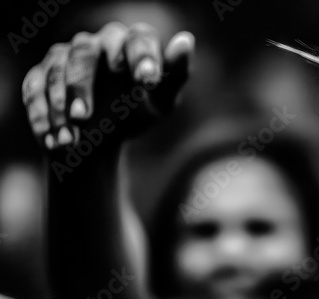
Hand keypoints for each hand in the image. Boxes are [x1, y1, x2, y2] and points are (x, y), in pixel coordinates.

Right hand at [22, 22, 193, 152]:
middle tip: (87, 115)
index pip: (136, 39)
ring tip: (72, 135)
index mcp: (127, 44)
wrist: (102, 139)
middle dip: (84, 84)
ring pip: (57, 70)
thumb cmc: (137, 113)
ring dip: (61, 104)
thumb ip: (176, 73)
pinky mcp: (39, 76)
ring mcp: (63, 58)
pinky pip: (35, 89)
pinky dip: (44, 116)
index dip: (141, 57)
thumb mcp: (161, 101)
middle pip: (85, 52)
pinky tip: (57, 141)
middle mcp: (93, 45)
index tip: (147, 81)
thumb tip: (186, 40)